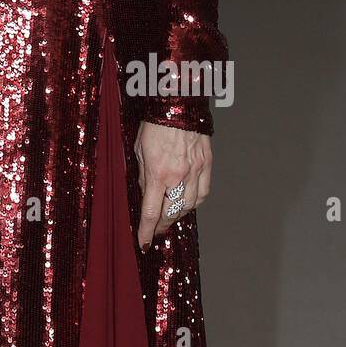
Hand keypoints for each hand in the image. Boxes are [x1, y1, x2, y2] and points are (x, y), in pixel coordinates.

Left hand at [133, 122, 211, 249]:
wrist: (178, 104)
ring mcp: (196, 171)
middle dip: (162, 225)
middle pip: (172, 212)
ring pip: (190, 205)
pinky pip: (203, 192)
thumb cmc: (154, 124)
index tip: (143, 242)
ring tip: (170, 215)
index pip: (152, 212)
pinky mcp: (207, 164)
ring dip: (178, 214)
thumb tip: (146, 193)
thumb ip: (143, 175)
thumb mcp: (139, 150)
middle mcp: (179, 176)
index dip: (147, 231)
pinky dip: (195, 201)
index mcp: (158, 173)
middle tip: (156, 230)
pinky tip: (188, 201)